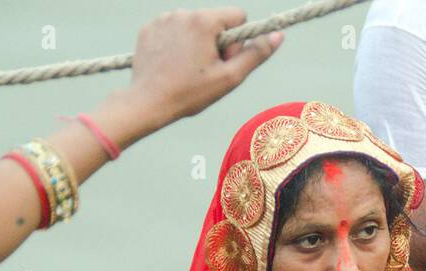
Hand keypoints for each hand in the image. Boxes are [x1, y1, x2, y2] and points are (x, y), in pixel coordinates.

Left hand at [109, 8, 282, 143]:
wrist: (148, 102)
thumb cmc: (190, 93)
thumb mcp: (230, 77)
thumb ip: (256, 54)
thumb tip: (278, 35)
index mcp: (204, 21)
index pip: (237, 16)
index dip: (237, 41)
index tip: (224, 61)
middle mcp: (182, 13)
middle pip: (215, 22)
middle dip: (216, 43)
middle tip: (205, 70)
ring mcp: (163, 19)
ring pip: (193, 26)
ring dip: (196, 43)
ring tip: (187, 69)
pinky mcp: (149, 28)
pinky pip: (173, 30)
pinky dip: (176, 44)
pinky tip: (172, 64)